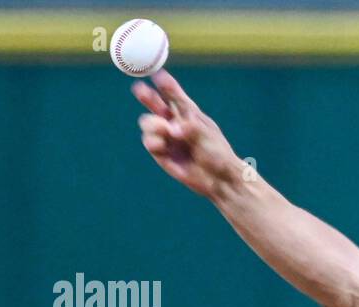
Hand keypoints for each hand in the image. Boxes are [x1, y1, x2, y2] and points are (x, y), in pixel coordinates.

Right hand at [131, 70, 243, 198]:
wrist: (218, 179)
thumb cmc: (217, 154)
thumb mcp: (207, 137)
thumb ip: (190, 130)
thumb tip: (172, 128)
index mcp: (189, 112)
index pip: (174, 94)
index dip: (165, 84)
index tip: (157, 75)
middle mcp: (174, 121)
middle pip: (155, 103)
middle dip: (146, 95)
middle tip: (139, 89)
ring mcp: (166, 136)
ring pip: (148, 122)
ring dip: (153, 124)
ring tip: (166, 131)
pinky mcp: (161, 152)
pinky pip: (149, 141)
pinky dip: (153, 141)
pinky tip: (162, 145)